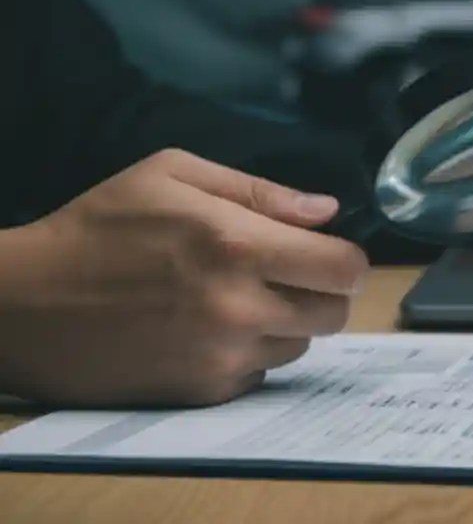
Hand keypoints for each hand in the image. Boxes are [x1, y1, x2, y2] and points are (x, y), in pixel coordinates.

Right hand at [0, 149, 367, 407]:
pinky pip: (259, 374)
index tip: (326, 254)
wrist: (25, 305)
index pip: (345, 269)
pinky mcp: (202, 392)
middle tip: (286, 275)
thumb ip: (259, 190)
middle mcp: (238, 307)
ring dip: (283, 323)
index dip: (345, 260)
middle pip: (334, 313)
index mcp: (238, 245)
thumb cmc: (98, 227)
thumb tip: (325, 210)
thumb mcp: (171, 175)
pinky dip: (247, 354)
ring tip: (234, 298)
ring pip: (299, 345)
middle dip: (322, 292)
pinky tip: (206, 329)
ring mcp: (221, 356)